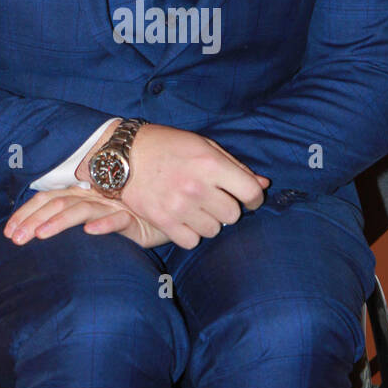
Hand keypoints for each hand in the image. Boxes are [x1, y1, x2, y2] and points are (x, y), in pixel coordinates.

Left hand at [3, 184, 170, 249]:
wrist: (166, 212)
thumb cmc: (127, 218)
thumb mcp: (95, 217)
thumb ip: (71, 219)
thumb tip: (37, 232)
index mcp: (82, 195)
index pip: (48, 199)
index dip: (26, 213)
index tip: (7, 232)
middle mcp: (95, 197)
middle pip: (59, 204)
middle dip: (34, 220)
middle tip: (15, 239)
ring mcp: (115, 206)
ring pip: (83, 210)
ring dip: (61, 221)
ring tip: (42, 235)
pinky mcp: (136, 219)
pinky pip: (120, 220)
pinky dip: (105, 225)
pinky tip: (91, 232)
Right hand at [93, 124, 269, 250]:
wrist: (123, 155)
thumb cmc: (167, 146)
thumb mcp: (203, 146)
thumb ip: (235, 166)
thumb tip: (263, 184)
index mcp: (210, 164)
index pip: (251, 192)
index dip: (255, 198)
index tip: (248, 199)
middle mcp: (197, 187)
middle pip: (233, 215)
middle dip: (227, 208)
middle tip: (214, 199)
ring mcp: (180, 206)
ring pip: (213, 230)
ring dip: (208, 221)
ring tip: (196, 207)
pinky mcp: (163, 220)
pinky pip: (191, 241)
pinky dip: (190, 234)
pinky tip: (184, 219)